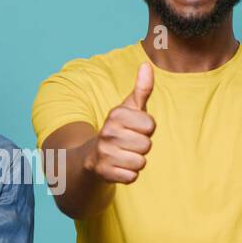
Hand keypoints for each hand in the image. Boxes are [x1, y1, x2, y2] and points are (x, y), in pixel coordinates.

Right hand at [85, 62, 155, 183]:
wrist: (91, 156)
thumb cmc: (118, 129)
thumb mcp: (129, 108)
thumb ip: (141, 89)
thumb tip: (147, 65)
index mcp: (115, 115)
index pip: (150, 126)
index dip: (146, 129)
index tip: (134, 129)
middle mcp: (107, 132)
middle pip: (147, 145)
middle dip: (141, 146)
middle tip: (128, 144)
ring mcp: (104, 153)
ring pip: (141, 162)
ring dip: (135, 161)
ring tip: (123, 155)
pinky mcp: (103, 172)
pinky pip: (132, 176)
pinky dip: (128, 174)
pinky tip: (118, 167)